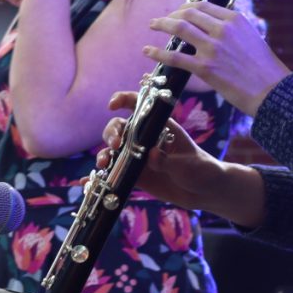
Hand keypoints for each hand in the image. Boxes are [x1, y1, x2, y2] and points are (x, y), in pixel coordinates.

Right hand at [96, 91, 225, 209]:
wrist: (206, 192)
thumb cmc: (202, 170)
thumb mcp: (188, 165)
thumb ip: (168, 161)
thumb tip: (150, 156)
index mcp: (161, 126)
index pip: (140, 105)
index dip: (124, 100)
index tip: (112, 105)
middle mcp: (145, 138)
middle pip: (119, 128)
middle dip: (111, 133)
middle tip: (115, 145)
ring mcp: (138, 157)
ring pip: (113, 151)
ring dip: (103, 155)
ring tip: (103, 163)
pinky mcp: (135, 175)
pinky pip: (114, 173)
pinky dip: (100, 176)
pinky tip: (87, 182)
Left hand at [142, 0, 288, 116]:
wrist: (272, 91)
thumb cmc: (264, 68)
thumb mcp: (251, 38)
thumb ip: (232, 30)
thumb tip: (213, 26)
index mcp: (235, 20)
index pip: (203, 6)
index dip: (186, 7)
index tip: (178, 12)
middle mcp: (222, 30)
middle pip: (188, 14)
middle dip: (171, 14)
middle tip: (161, 20)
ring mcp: (212, 48)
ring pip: (179, 29)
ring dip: (162, 25)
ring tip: (152, 26)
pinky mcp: (205, 68)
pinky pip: (174, 57)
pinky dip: (157, 53)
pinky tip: (147, 51)